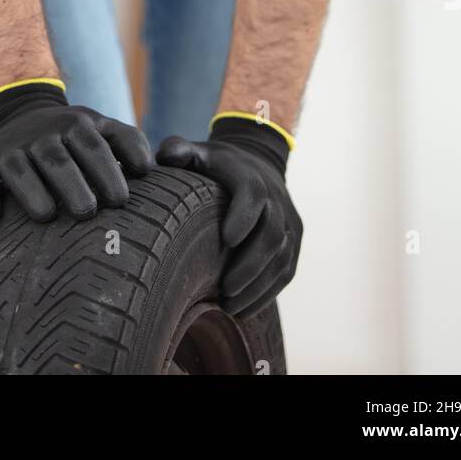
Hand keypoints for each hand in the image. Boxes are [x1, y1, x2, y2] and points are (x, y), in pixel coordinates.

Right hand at [0, 82, 152, 222]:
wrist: (20, 113)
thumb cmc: (75, 136)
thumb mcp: (103, 128)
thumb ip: (130, 142)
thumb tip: (148, 169)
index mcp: (76, 125)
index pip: (93, 146)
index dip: (107, 171)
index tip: (121, 200)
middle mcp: (42, 134)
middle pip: (57, 159)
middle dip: (72, 184)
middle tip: (88, 212)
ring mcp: (11, 148)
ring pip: (19, 167)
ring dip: (31, 191)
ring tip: (47, 216)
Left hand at [156, 117, 302, 316]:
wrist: (256, 163)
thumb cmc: (216, 165)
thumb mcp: (197, 152)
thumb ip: (178, 151)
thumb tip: (165, 157)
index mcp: (250, 174)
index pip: (254, 193)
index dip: (243, 215)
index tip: (226, 239)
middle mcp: (276, 197)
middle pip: (272, 233)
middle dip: (250, 265)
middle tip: (224, 290)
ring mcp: (290, 220)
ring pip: (282, 257)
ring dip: (258, 285)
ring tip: (230, 306)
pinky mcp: (295, 241)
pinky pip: (287, 271)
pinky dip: (267, 292)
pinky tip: (243, 308)